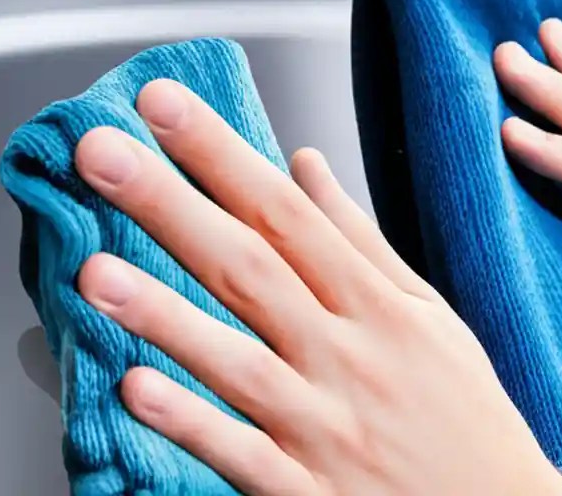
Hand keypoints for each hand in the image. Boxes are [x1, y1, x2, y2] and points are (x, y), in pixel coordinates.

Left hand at [73, 80, 561, 495]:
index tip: (163, 105)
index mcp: (377, 306)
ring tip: (94, 271)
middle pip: (250, 268)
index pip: (285, 214)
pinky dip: (193, 423)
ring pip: (238, 362)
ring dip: (165, 315)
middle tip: (100, 152)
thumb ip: (360, 239)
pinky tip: (136, 390)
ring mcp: (326, 428)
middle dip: (172, 205)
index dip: (220, 156)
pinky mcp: (308, 494)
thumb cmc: (467, 418)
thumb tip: (304, 164)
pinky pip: (244, 456)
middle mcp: (348, 357)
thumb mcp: (431, 317)